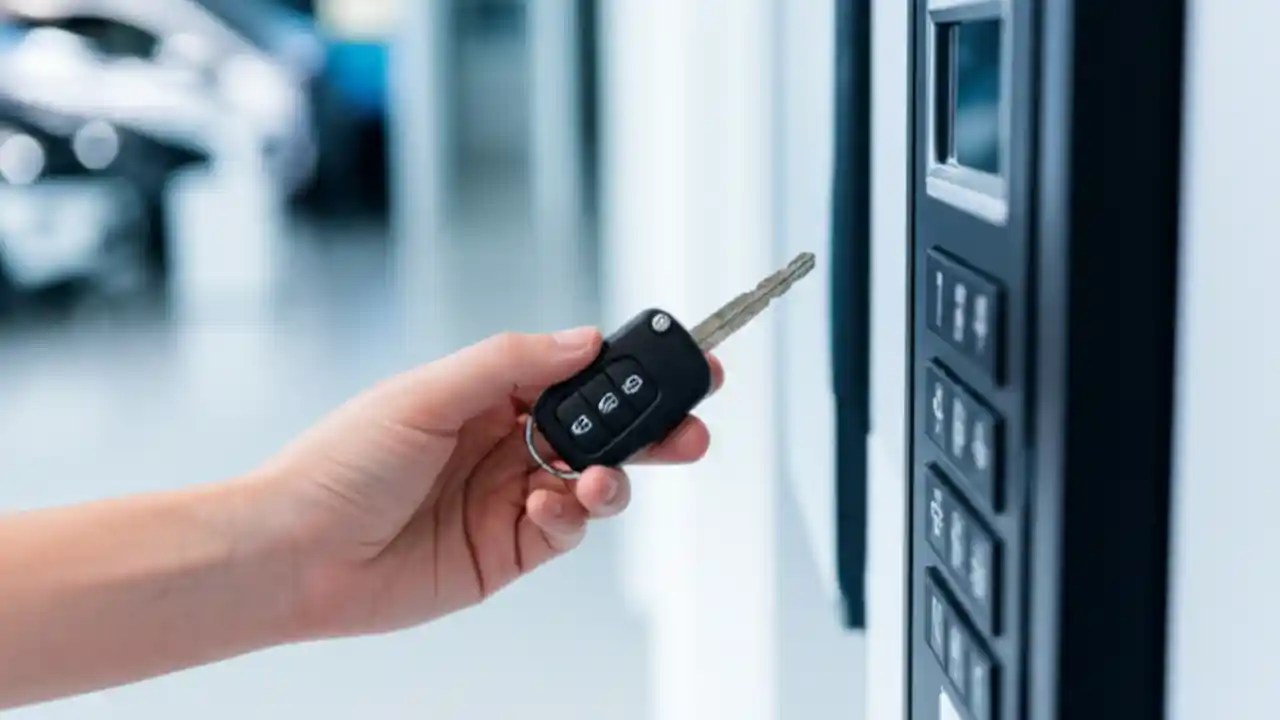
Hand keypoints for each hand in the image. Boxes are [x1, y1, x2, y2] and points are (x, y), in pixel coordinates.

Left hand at [260, 328, 722, 639]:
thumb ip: (510, 364)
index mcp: (487, 396)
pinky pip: (565, 530)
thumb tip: (584, 339)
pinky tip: (550, 506)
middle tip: (690, 428)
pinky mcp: (507, 551)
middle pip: (600, 430)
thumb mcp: (426, 394)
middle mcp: (504, 444)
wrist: (293, 556)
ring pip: (594, 482)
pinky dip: (573, 517)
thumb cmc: (338, 464)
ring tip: (604, 479)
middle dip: (651, 428)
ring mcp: (508, 499)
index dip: (628, 370)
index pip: (576, 375)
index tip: (679, 359)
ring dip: (615, 476)